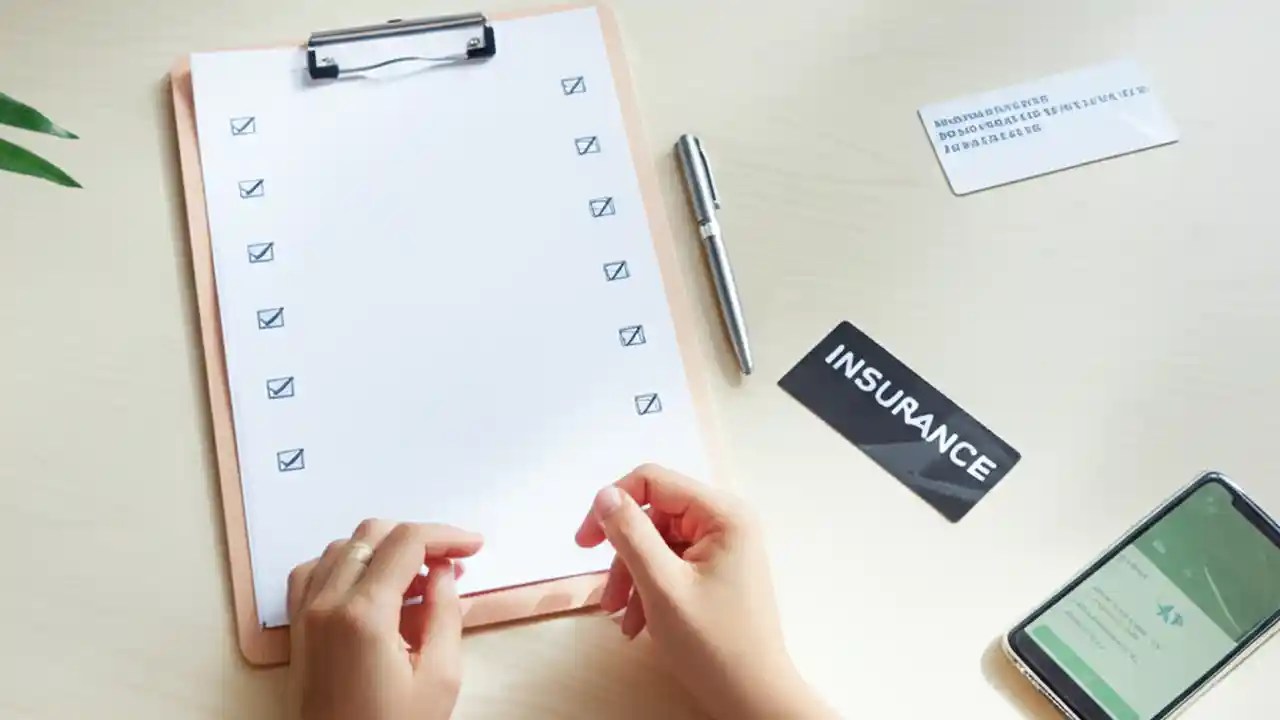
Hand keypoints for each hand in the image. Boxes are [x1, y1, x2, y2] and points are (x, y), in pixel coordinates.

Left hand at [287, 520, 483, 719]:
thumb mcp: (439, 678)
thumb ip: (445, 613)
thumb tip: (443, 572)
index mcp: (363, 614)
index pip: (406, 543)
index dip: (446, 535)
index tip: (473, 546)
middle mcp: (326, 604)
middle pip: (373, 534)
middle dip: (419, 539)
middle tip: (452, 564)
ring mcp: (305, 615)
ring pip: (344, 547)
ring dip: (385, 551)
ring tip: (419, 582)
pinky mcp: (297, 629)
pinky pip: (316, 572)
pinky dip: (348, 564)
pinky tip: (373, 587)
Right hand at [576, 465, 832, 719]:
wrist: (752, 698)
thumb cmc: (714, 645)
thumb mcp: (662, 586)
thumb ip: (631, 535)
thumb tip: (605, 494)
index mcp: (723, 514)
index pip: (653, 482)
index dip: (612, 505)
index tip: (584, 543)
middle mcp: (727, 521)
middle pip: (653, 516)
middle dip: (624, 556)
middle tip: (603, 595)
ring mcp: (724, 546)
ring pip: (657, 544)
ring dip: (631, 578)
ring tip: (617, 617)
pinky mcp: (717, 569)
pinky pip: (670, 564)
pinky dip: (648, 590)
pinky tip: (636, 624)